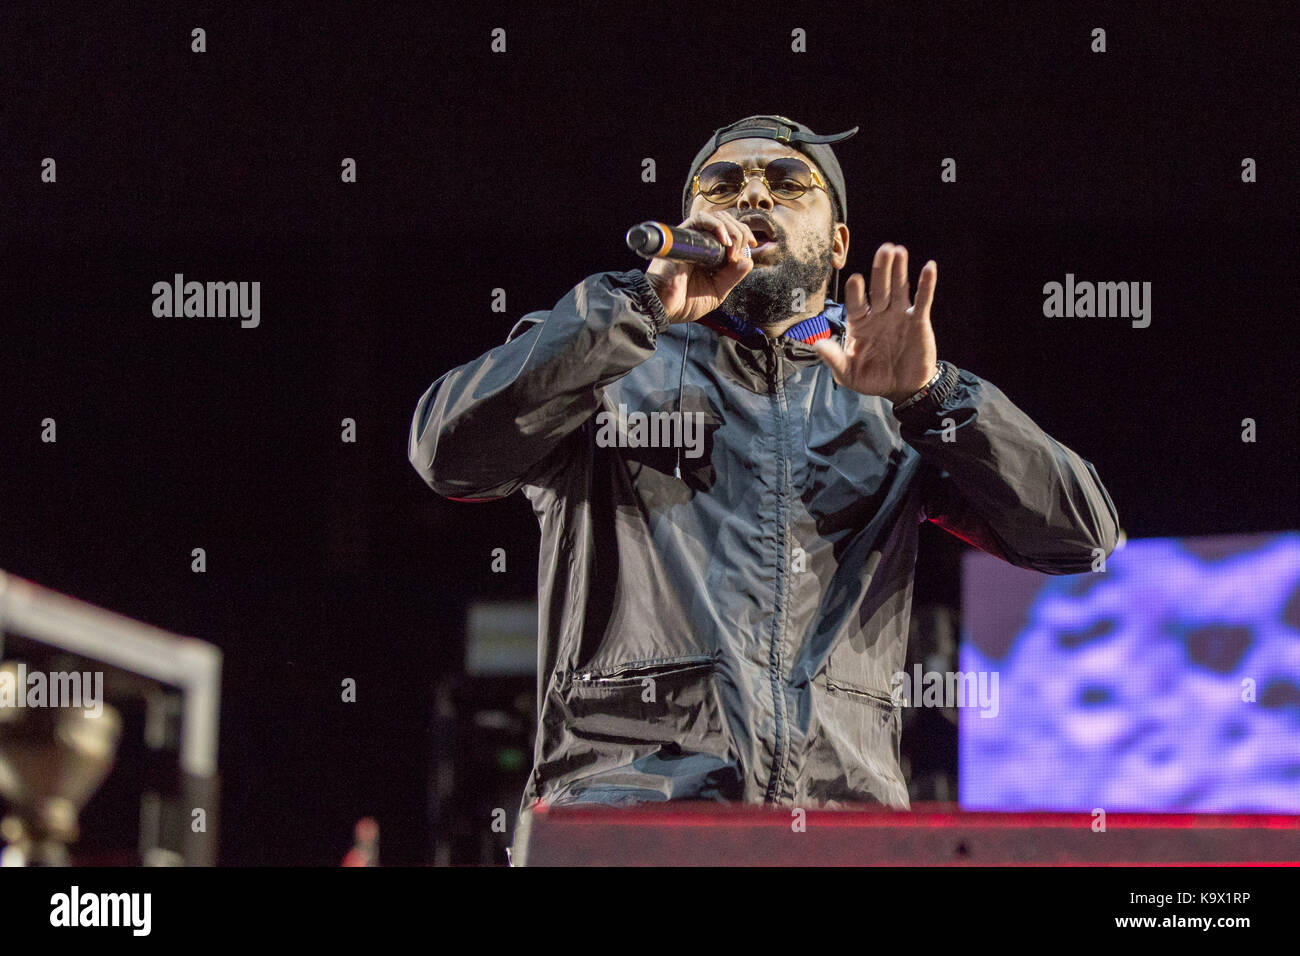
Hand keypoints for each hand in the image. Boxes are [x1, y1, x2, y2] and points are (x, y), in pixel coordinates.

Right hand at [644, 210, 757, 324]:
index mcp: (710, 254)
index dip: (744, 233)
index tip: (752, 244)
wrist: (665, 308)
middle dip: (741, 232)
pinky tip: (725, 242)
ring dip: (731, 229)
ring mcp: (692, 239)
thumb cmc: (685, 302)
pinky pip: (700, 220)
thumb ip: (733, 276)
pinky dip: (717, 226)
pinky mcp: (682, 237)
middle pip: (727, 221)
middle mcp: (701, 243)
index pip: (730, 231)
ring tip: (733, 249)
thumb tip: (749, 259)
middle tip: (740, 251)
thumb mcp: (718, 291)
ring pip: (716, 217)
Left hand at [812, 243, 938, 403]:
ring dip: (899, 270)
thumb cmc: (872, 379)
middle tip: (883, 249)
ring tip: (898, 250)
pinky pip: (922, 300)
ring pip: (899, 288)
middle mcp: (878, 314)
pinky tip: (929, 267)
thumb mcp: (848, 374)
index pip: (856, 303)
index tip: (857, 279)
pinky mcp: (918, 321)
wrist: (902, 389)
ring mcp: (899, 315)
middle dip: (881, 270)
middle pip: (879, 288)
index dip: (857, 292)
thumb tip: (817, 345)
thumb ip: (834, 359)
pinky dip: (926, 284)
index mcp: (859, 323)